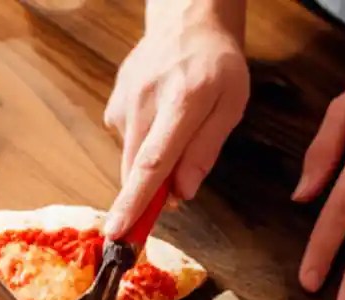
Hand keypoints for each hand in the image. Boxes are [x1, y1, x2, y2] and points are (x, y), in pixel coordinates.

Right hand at [103, 3, 248, 238]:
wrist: (186, 22)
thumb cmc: (217, 64)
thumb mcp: (231, 104)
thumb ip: (206, 150)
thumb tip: (182, 192)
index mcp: (183, 102)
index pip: (152, 162)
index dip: (136, 201)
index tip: (119, 231)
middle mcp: (145, 102)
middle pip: (134, 169)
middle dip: (145, 197)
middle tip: (167, 203)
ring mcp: (123, 102)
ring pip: (130, 159)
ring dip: (150, 166)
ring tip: (176, 133)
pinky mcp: (112, 105)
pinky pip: (127, 142)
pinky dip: (143, 145)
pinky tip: (160, 120)